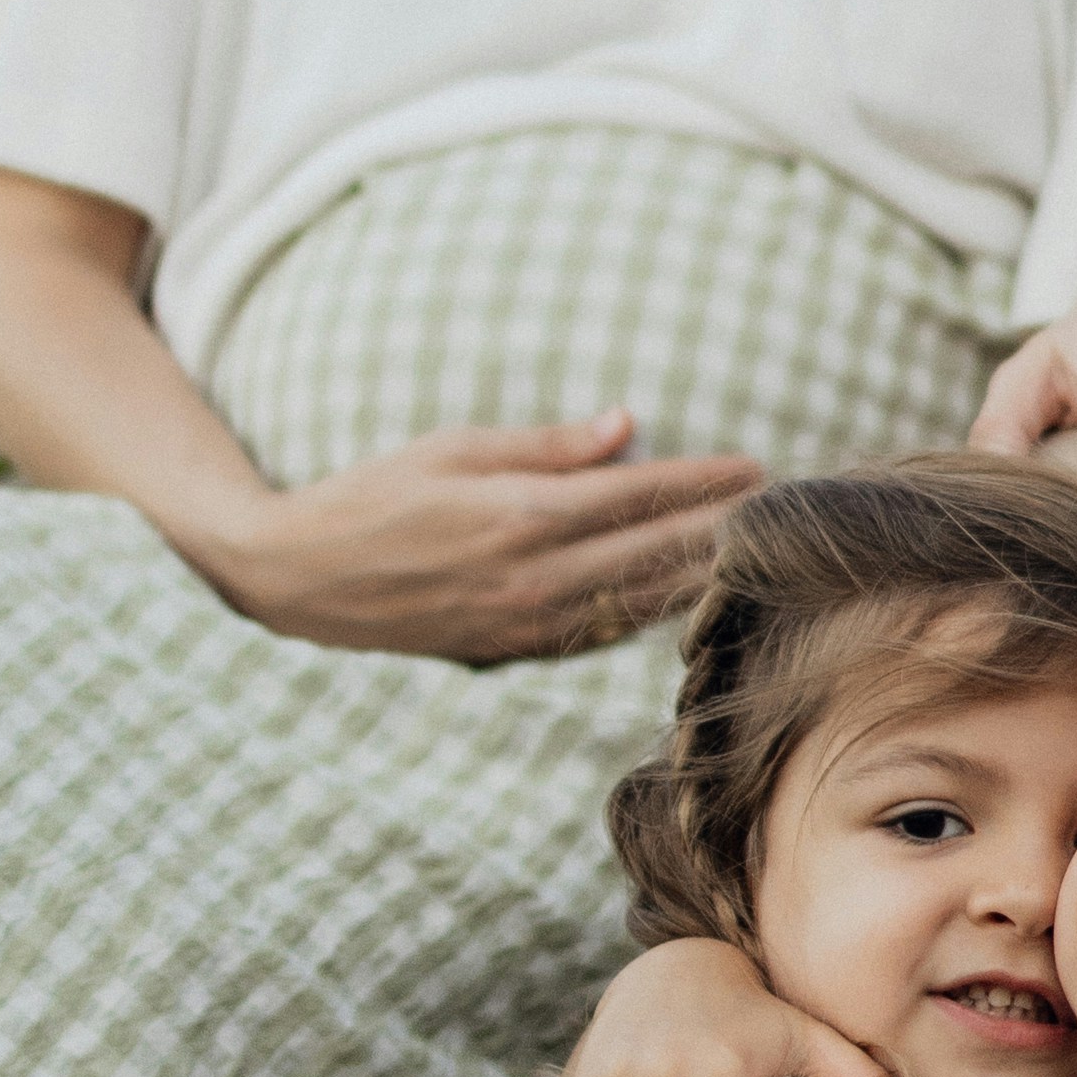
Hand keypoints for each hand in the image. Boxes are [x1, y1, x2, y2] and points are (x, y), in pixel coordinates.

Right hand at [204, 411, 761, 660]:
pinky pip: (598, 634)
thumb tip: (627, 425)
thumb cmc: (372, 494)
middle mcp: (532, 576)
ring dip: (695, 576)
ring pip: (636, 602)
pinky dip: (646, 615)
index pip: (638, 495)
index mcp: (520, 515)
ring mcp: (524, 623)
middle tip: (777, 507)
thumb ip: (547, 445)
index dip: (703, 481)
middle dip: (720, 528)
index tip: (754, 465)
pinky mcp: (510, 651)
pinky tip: (680, 599)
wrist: (299, 579)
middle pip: (653, 553)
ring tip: (748, 551)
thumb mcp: (455, 448)